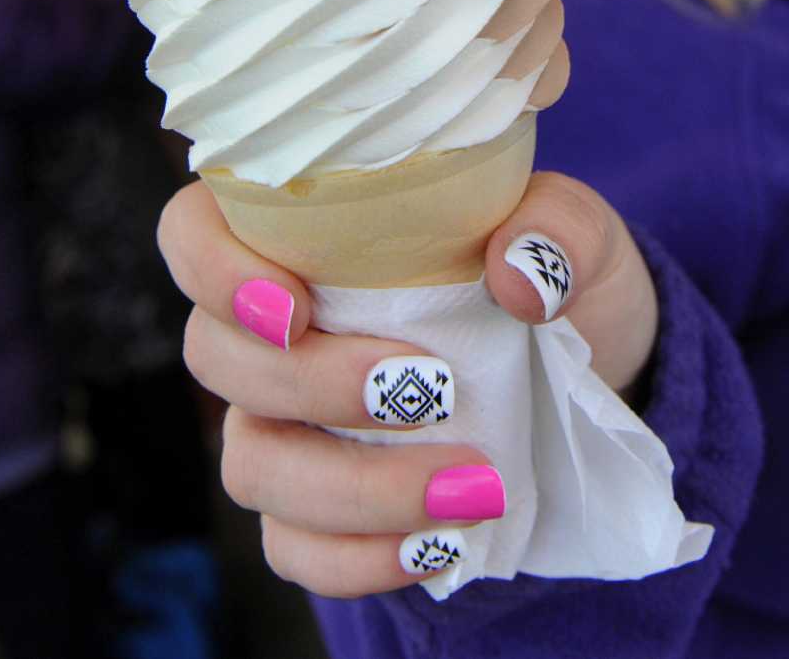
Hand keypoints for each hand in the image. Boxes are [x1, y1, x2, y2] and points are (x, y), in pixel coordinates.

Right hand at [157, 169, 659, 597]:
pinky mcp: (319, 510)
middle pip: (215, 358)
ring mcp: (286, 423)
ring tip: (470, 480)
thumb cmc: (556, 278)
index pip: (191, 232)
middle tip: (427, 386)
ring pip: (253, 465)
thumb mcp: (577, 234)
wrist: (597, 375)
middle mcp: (273, 330)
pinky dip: (361, 558)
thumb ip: (556, 230)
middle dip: (311, 383)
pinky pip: (293, 550)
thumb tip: (517, 276)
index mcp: (305, 236)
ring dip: (354, 485)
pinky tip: (438, 544)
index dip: (213, 270)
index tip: (297, 305)